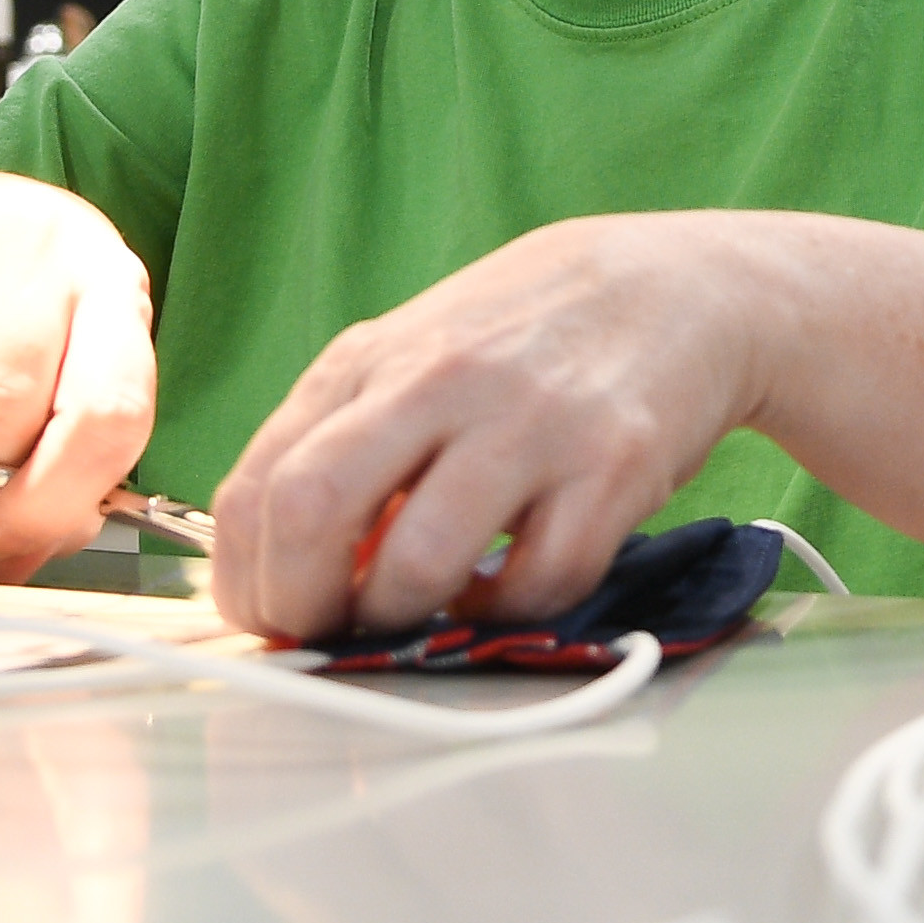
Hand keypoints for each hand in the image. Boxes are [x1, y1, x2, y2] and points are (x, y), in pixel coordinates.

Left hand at [206, 214, 763, 643]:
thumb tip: (285, 576)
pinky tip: (506, 588)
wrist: (678, 286)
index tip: (269, 622)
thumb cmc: (523, 341)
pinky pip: (537, 584)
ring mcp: (527, 423)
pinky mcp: (612, 467)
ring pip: (420, 563)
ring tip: (422, 613)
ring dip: (404, 620)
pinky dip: (508, 614)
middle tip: (328, 636)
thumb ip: (345, 450)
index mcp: (367, 362)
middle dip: (302, 608)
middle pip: (312, 511)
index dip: (245, 583)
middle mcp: (437, 383)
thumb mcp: (412, 363)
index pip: (258, 487)